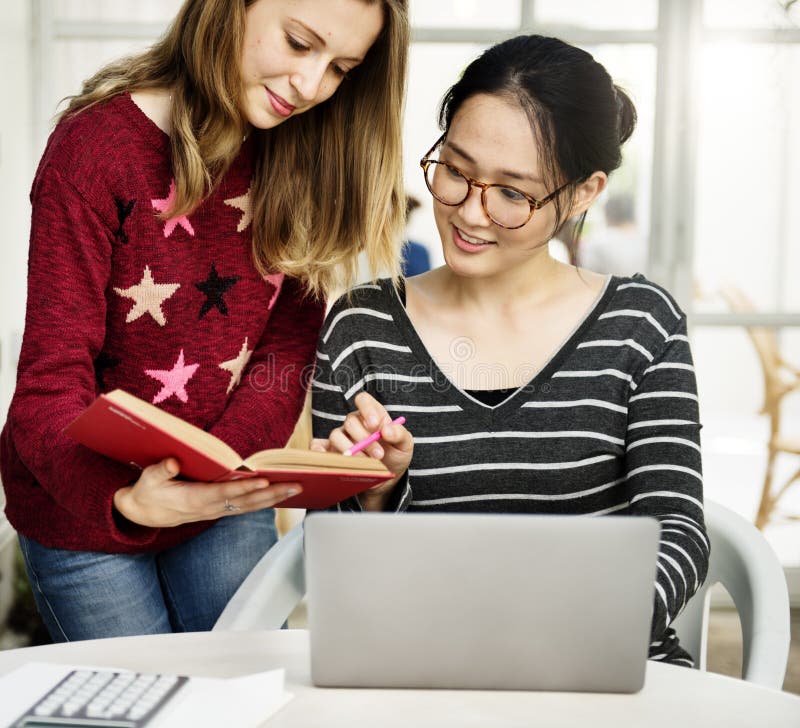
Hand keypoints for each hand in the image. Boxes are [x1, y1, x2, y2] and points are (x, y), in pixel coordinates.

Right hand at [112, 458, 301, 527]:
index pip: (224, 494)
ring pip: (250, 507)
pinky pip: (246, 507)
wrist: (144, 514)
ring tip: (296, 489)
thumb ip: (160, 471)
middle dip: (272, 495)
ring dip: (274, 499)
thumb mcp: (148, 480)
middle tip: (295, 486)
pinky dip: (265, 502)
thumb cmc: (148, 492)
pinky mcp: (219, 510)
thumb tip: (172, 462)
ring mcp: (216, 511)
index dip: (244, 489)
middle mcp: (209, 508)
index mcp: (193, 499)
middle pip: (245, 503)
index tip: (263, 482)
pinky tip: (280, 495)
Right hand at [311, 392, 412, 508]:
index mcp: (372, 415)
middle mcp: (354, 423)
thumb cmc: (395, 455)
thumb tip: (387, 429)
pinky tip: (331, 458)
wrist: (386, 478)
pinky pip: (318, 447)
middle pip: (350, 422)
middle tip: (379, 455)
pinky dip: (319, 451)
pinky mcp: (331, 452)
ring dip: (351, 450)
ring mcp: (341, 437)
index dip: (367, 409)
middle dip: (365, 440)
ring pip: (336, 435)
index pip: (363, 400)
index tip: (375, 426)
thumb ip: (400, 434)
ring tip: (366, 463)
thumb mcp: (405, 444)